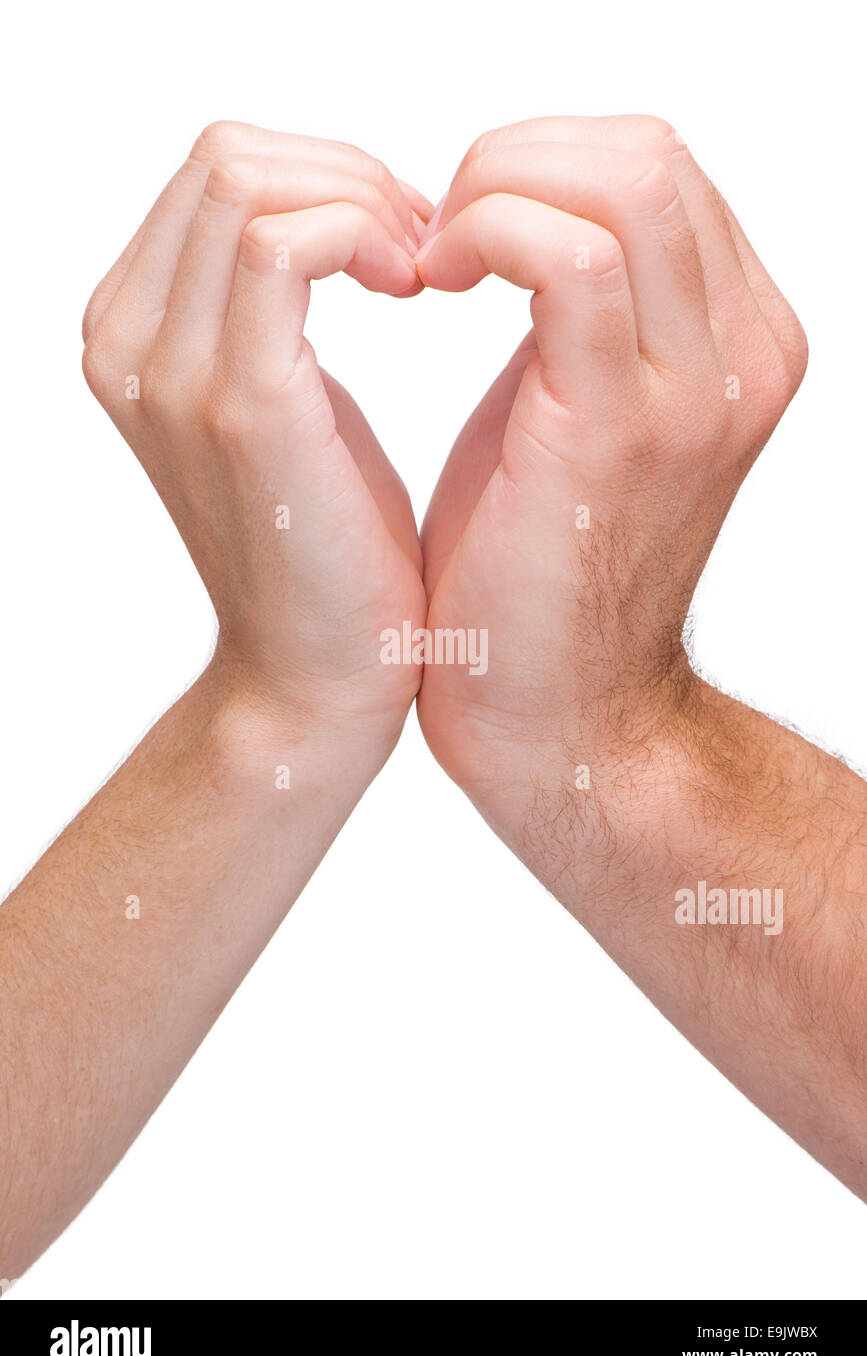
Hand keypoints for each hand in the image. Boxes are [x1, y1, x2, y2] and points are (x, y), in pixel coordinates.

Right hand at [82, 121, 429, 748]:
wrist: (320, 679)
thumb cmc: (328, 547)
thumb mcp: (286, 401)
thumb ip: (269, 306)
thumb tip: (328, 209)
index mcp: (133, 334)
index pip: (216, 169)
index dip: (324, 174)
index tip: (401, 237)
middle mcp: (126, 344)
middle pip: (228, 156)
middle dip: (348, 177)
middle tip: (422, 247)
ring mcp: (169, 374)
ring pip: (248, 180)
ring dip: (361, 201)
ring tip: (419, 271)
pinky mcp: (239, 408)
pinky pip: (284, 244)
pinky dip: (363, 235)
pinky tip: (413, 289)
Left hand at [415, 116, 806, 827]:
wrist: (560, 723)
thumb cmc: (538, 578)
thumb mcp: (576, 419)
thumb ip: (583, 317)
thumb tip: (526, 214)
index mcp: (740, 344)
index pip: (656, 169)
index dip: (540, 164)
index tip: (457, 228)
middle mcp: (745, 354)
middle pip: (647, 152)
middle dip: (513, 161)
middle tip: (431, 235)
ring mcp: (698, 387)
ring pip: (620, 179)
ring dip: (493, 189)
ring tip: (427, 263)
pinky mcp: (622, 424)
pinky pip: (565, 253)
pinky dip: (482, 235)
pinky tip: (428, 285)